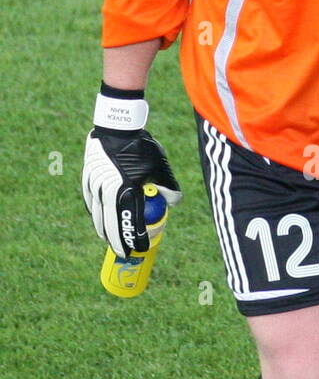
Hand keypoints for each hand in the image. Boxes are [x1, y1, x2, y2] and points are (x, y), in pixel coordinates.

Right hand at [82, 91, 181, 254]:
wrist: (117, 126)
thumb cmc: (143, 148)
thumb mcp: (161, 168)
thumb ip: (168, 189)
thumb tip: (171, 205)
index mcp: (127, 190)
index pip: (129, 223)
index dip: (134, 239)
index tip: (139, 249)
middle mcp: (107, 191)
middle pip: (110, 224)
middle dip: (116, 241)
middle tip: (123, 251)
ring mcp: (94, 185)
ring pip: (97, 214)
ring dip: (102, 229)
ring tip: (108, 240)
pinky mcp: (87, 178)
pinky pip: (90, 201)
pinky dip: (95, 213)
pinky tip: (99, 219)